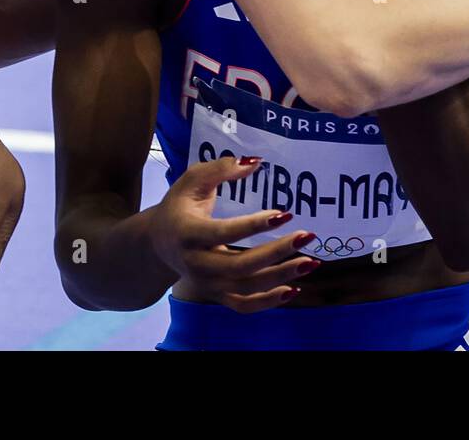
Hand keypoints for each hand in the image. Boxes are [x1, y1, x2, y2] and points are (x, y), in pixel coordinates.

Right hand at [149, 156, 319, 312]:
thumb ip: (221, 168)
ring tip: (310, 262)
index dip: (255, 225)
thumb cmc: (179, 206)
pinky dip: (269, 302)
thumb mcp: (192, 180)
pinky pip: (244, 305)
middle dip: (277, 253)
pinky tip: (294, 289)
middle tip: (306, 236)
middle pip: (240, 266)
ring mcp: (206, 283)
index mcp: (188, 233)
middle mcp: (196, 263)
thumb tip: (255, 162)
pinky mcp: (216, 294)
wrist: (157, 244)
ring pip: (246, 288)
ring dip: (281, 278)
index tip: (284, 214)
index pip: (224, 232)